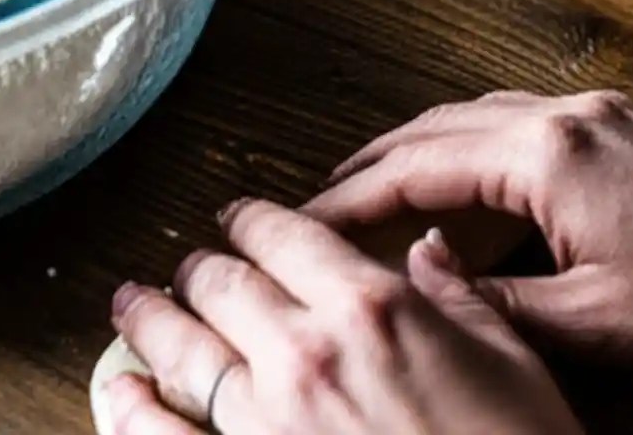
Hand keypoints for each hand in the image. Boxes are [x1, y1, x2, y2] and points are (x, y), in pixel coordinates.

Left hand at [106, 199, 581, 434]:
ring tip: (130, 305)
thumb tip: (428, 251)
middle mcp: (307, 353)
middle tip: (190, 267)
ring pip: (180, 346)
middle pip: (219, 282)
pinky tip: (120, 391)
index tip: (237, 218)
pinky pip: (164, 434)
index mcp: (371, 307)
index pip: (282, 233)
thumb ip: (458, 298)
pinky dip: (133, 409)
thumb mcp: (512, 363)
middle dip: (199, 267)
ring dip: (148, 319)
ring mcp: (266, 419)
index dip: (249, 218)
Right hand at [305, 90, 632, 369]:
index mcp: (548, 157)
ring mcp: (596, 115)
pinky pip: (513, 120)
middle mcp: (565, 117)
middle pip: (433, 128)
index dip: (351, 200)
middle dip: (370, 163)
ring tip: (372, 185)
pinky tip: (458, 177)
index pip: (415, 170)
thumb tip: (419, 279)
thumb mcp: (591, 325)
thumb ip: (488, 301)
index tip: (304, 222)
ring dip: (415, 148)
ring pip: (471, 116)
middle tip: (321, 199)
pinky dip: (464, 145)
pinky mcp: (619, 129)